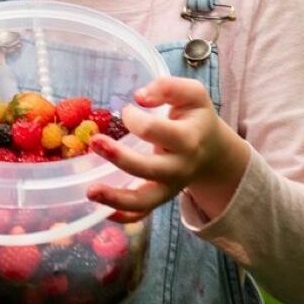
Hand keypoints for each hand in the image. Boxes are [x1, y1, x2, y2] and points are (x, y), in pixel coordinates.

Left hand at [87, 76, 248, 219]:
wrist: (213, 151)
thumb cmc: (196, 118)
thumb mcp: (192, 94)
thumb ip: (168, 87)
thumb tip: (139, 96)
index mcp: (188, 139)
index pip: (156, 131)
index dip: (135, 118)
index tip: (127, 109)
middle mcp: (179, 167)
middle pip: (150, 169)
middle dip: (120, 157)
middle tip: (94, 142)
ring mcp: (169, 187)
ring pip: (144, 201)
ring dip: (116, 198)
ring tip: (90, 191)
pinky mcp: (159, 198)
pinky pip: (141, 214)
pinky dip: (121, 216)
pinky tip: (100, 208)